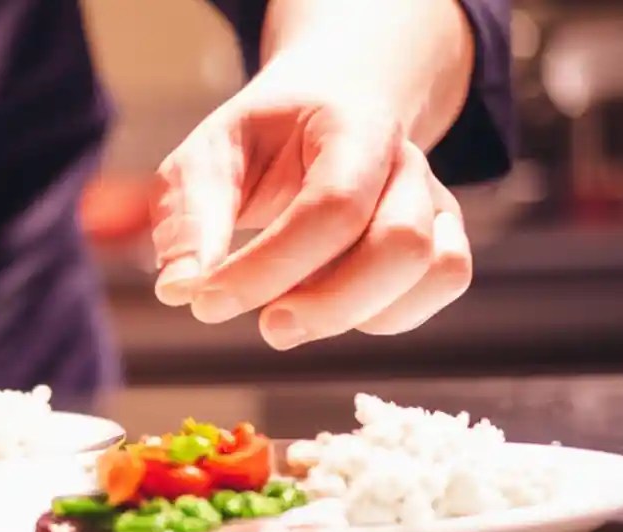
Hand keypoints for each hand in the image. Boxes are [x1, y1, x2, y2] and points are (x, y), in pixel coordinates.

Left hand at [153, 60, 472, 349]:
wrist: (318, 113)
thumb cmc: (257, 141)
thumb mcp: (206, 158)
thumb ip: (191, 218)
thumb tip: (179, 289)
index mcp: (351, 125)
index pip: (330, 206)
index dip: (269, 267)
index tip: (206, 302)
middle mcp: (405, 160)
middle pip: (399, 244)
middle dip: (327, 304)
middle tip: (263, 326)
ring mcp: (431, 198)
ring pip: (433, 270)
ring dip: (357, 313)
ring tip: (288, 317)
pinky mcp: (439, 236)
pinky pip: (443, 283)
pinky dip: (389, 314)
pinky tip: (328, 309)